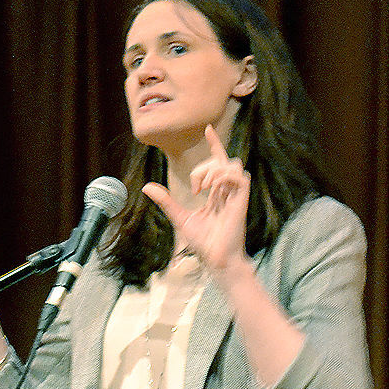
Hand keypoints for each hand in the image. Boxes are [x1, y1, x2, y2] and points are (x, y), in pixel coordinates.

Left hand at [141, 125, 249, 272]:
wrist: (215, 260)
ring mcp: (236, 195)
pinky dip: (224, 176)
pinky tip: (212, 190)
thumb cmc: (203, 243)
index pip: (218, 162)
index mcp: (216, 193)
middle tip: (194, 188)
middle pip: (222, 161)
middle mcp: (227, 191)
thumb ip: (166, 200)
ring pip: (232, 165)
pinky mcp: (241, 202)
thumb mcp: (179, 217)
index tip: (208, 129)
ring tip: (203, 189)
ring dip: (214, 170)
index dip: (214, 144)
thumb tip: (147, 186)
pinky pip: (240, 177)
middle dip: (204, 167)